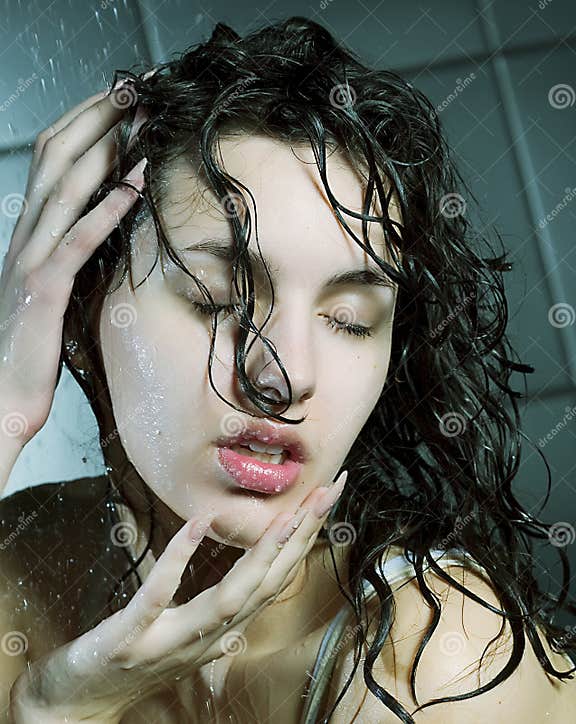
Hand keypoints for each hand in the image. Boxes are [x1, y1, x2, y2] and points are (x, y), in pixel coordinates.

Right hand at [0, 80, 145, 447]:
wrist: (0, 395)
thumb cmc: (30, 345)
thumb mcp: (51, 288)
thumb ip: (68, 254)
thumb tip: (102, 226)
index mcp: (27, 234)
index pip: (50, 162)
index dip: (81, 126)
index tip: (117, 103)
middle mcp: (25, 236)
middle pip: (56, 160)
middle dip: (94, 119)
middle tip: (132, 90)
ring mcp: (31, 259)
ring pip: (64, 189)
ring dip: (103, 149)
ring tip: (137, 121)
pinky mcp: (44, 289)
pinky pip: (77, 241)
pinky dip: (106, 210)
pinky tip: (133, 187)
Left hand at [10, 470, 347, 721]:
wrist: (78, 707)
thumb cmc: (133, 661)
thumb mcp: (184, 630)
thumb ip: (216, 603)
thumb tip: (248, 570)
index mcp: (221, 629)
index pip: (276, 580)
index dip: (306, 541)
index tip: (326, 498)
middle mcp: (207, 637)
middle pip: (266, 585)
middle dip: (301, 538)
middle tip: (327, 493)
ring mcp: (169, 641)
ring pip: (229, 598)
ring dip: (262, 555)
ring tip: (288, 515)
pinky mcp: (129, 639)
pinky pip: (158, 597)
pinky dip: (180, 560)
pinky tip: (199, 523)